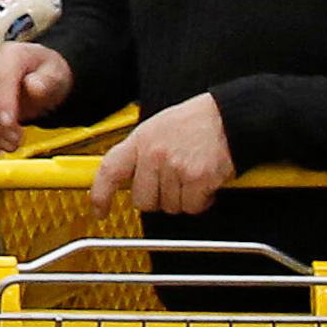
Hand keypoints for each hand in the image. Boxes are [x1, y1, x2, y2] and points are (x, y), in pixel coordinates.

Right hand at [0, 44, 70, 152]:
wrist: (42, 74)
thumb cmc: (47, 72)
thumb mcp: (56, 73)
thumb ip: (47, 80)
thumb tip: (35, 85)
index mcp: (11, 55)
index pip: (1, 78)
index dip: (3, 103)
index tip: (10, 123)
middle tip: (15, 140)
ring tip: (9, 146)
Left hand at [89, 94, 234, 214]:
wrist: (228, 117)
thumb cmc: (194, 122)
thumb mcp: (156, 128)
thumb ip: (139, 152)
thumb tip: (125, 178)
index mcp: (140, 140)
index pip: (110, 171)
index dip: (100, 195)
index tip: (99, 209)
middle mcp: (154, 154)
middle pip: (142, 200)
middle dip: (156, 199)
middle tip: (170, 185)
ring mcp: (176, 167)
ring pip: (169, 206)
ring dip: (181, 198)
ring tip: (190, 177)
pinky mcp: (198, 179)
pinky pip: (192, 206)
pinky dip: (200, 201)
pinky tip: (204, 184)